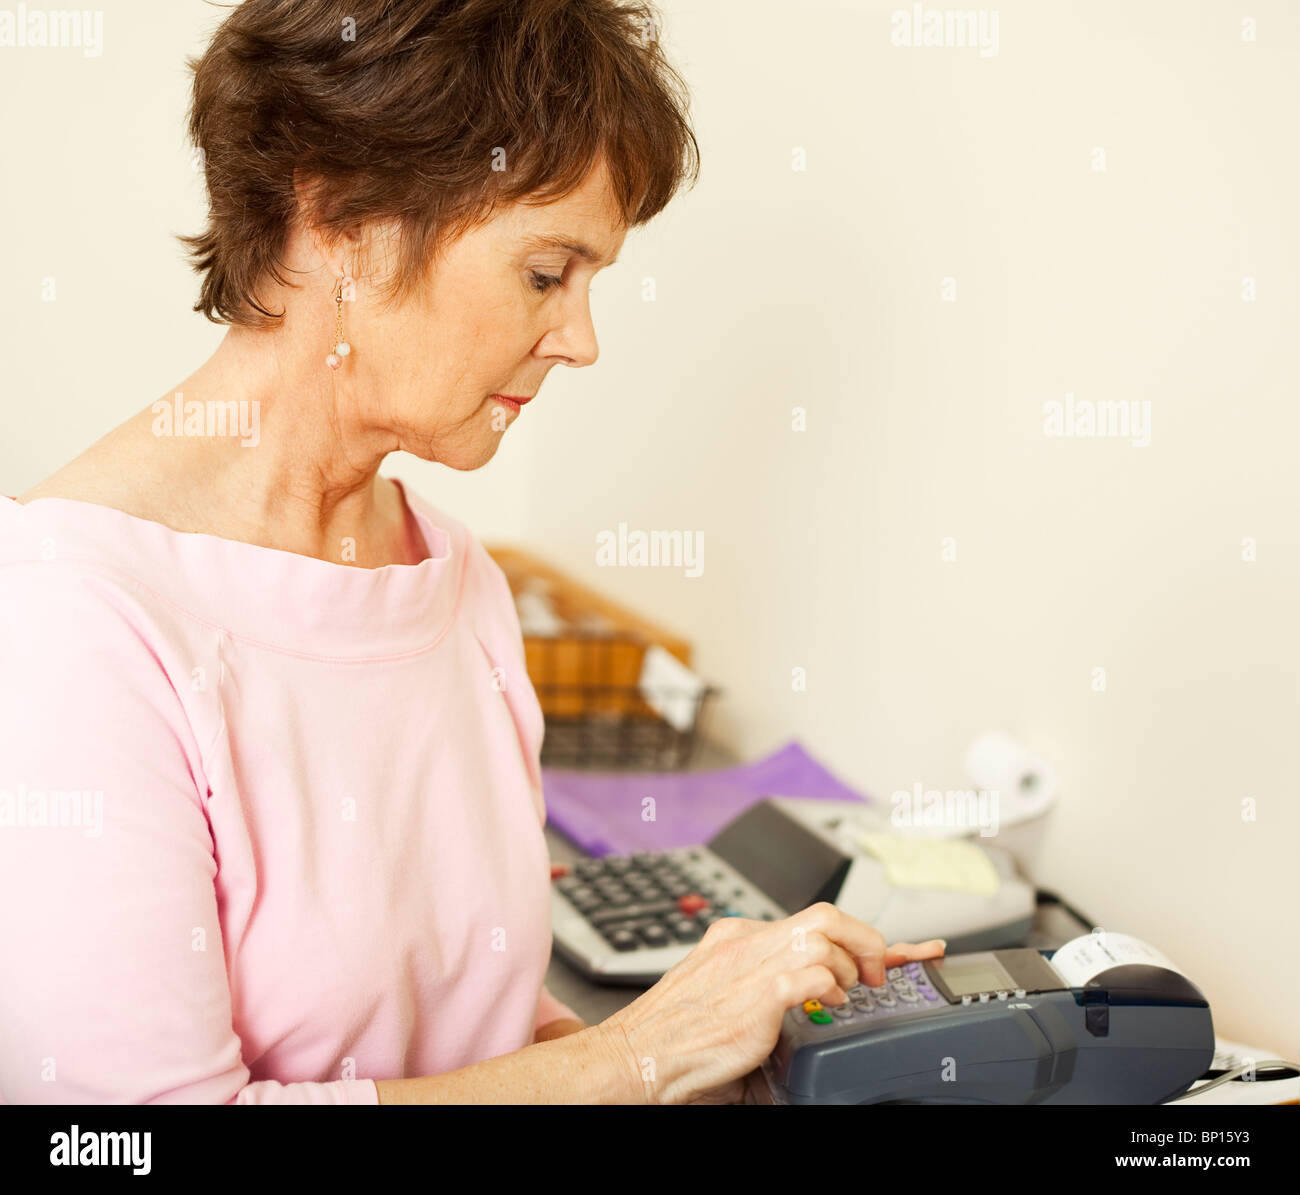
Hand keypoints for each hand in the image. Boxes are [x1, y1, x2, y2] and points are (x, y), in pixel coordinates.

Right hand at [595, 903, 945, 1104]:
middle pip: (826, 914)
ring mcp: (751, 963)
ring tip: (847, 993)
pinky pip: (815, 973)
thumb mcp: (718, 990)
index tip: (881, 952)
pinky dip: (833, 987)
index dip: (853, 935)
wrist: (638, 1056)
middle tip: (874, 970)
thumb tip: (803, 992)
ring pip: (827, 936)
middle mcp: (745, 940)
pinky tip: (829, 1004)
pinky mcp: (758, 993)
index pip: (807, 920)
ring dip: (851, 967)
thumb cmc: (674, 1034)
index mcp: (734, 936)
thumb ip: (757, 981)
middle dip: (864, 939)